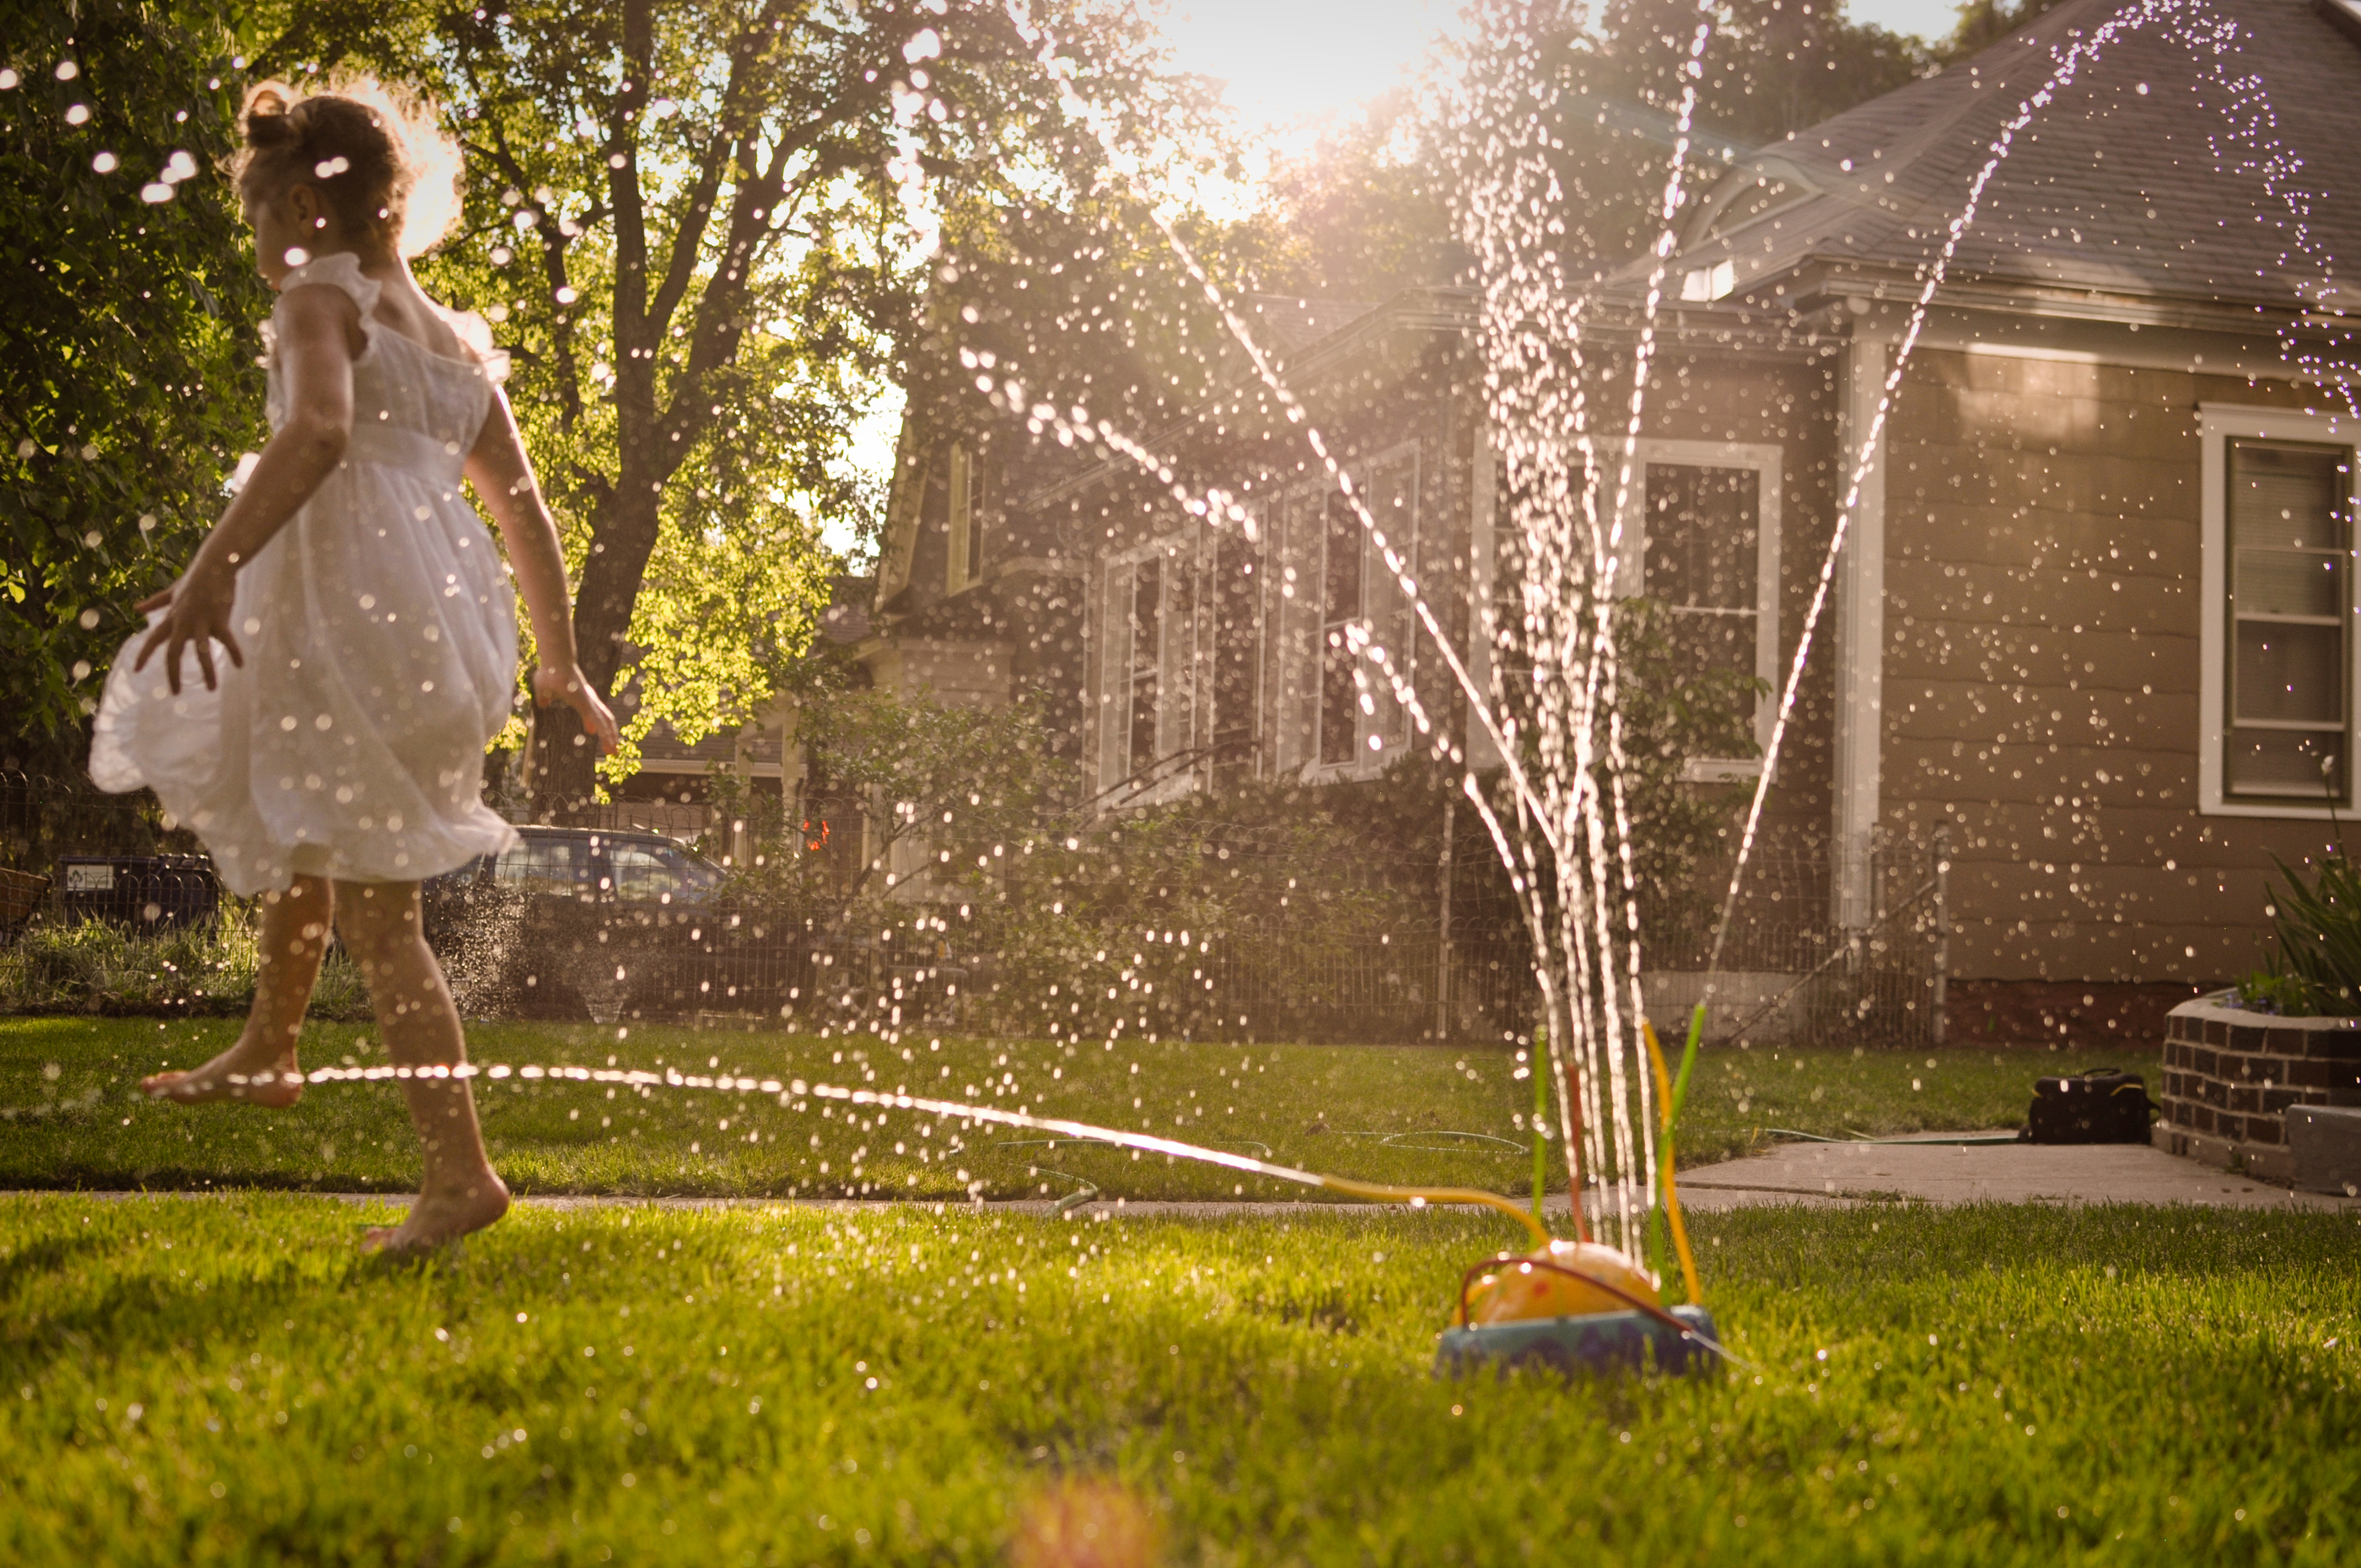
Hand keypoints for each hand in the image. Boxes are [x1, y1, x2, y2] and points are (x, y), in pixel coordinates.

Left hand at [132, 564, 243, 694]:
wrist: (214, 565)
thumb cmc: (194, 579)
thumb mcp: (172, 592)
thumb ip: (155, 603)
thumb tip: (136, 609)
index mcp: (172, 617)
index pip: (153, 639)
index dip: (143, 655)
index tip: (136, 670)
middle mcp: (183, 622)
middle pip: (173, 653)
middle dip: (173, 674)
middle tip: (176, 692)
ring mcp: (202, 622)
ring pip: (201, 652)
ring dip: (207, 672)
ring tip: (211, 689)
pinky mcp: (220, 619)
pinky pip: (227, 640)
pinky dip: (234, 652)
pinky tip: (240, 665)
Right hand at [533, 663, 619, 753]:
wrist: (554, 664)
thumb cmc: (549, 673)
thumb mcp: (543, 689)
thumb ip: (544, 697)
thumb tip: (543, 703)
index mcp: (580, 697)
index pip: (591, 712)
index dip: (593, 722)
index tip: (592, 732)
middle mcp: (588, 699)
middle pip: (603, 719)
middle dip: (609, 734)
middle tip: (611, 750)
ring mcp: (589, 701)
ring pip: (605, 722)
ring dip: (610, 737)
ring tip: (613, 752)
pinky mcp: (587, 704)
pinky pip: (600, 721)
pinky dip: (606, 732)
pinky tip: (610, 742)